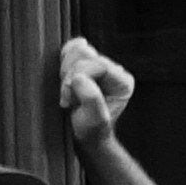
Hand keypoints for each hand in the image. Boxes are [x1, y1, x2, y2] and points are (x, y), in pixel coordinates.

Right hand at [54, 36, 134, 150]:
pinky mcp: (86, 64)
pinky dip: (62, 63)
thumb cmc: (92, 130)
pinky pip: (70, 50)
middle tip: (69, 97)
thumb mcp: (94, 120)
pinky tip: (64, 81)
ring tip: (68, 91)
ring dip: (65, 71)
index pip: (98, 65)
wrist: (85, 134)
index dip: (78, 77)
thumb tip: (79, 77)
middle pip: (85, 54)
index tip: (69, 98)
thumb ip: (91, 99)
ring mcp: (99, 65)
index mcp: (122, 82)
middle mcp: (114, 70)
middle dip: (70, 75)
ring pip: (77, 50)